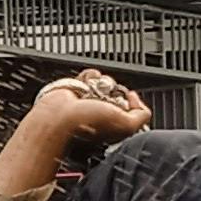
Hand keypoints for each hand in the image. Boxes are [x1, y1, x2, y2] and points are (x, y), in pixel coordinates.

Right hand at [34, 68, 152, 144]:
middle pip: (118, 91)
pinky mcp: (76, 89)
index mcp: (113, 125)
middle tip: (105, 99)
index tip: (127, 100)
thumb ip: (141, 115)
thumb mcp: (126, 126)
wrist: (58, 117)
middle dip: (114, 91)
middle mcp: (102, 113)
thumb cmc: (86, 125)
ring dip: (101, 83)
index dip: (131, 101)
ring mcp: (89, 100)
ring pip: (105, 81)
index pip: (131, 107)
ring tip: (92, 92)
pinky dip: (88, 77)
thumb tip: (135, 99)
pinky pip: (90, 75)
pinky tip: (84, 85)